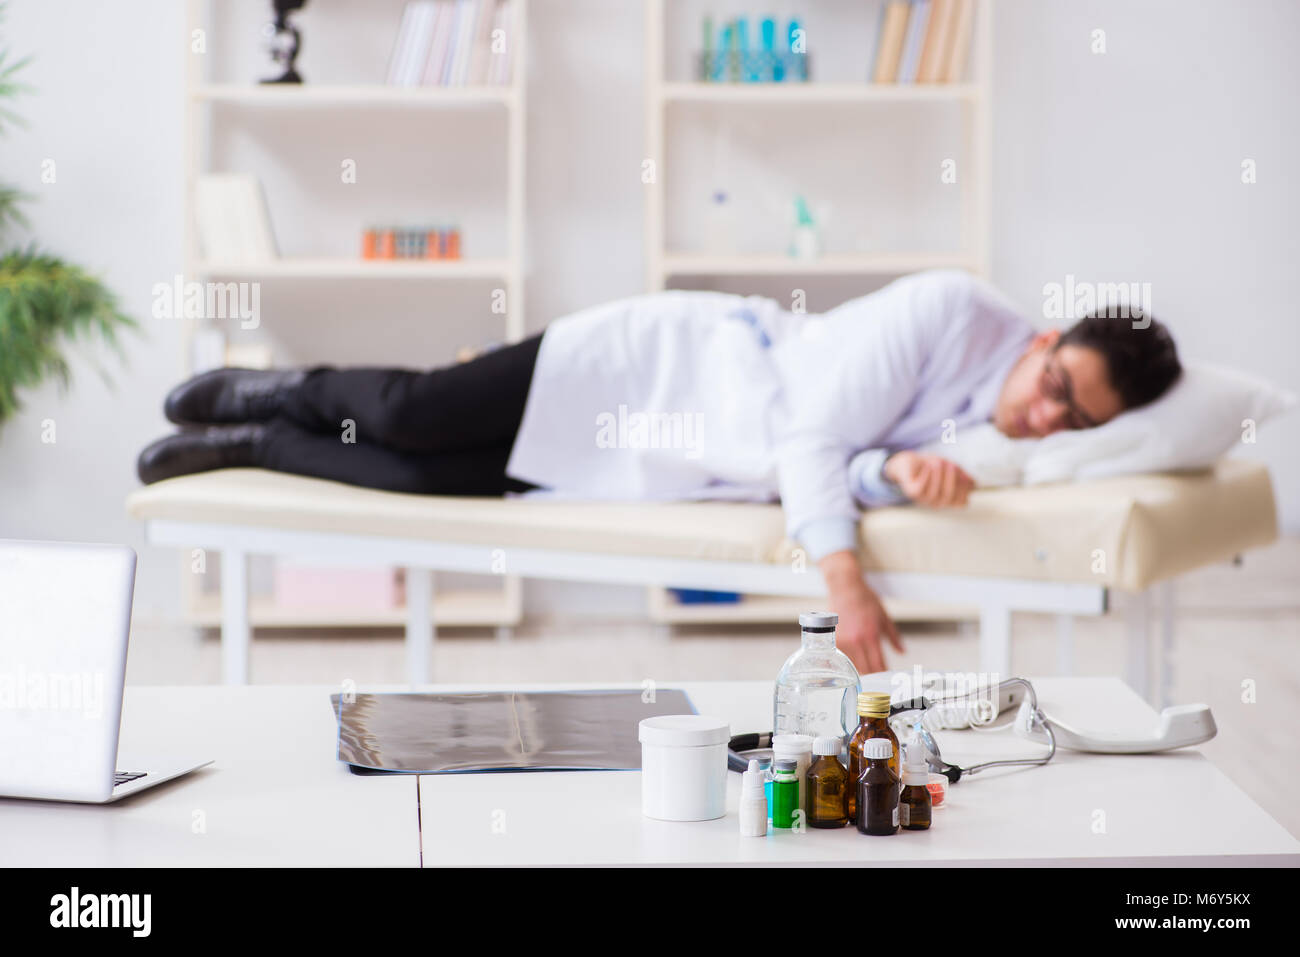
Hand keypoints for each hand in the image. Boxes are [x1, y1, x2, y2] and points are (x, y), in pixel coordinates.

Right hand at [818, 551, 902, 673]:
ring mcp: (843, 641)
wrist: (845, 588)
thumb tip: (902, 651)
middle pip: (865, 669)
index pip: (878, 664)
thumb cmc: (865, 599)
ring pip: (852, 665)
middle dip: (872, 673)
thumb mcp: (884, 616)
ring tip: (865, 666)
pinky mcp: (833, 639)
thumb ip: (894, 637)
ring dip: (860, 668)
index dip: (883, 673)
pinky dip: (848, 660)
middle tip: (877, 674)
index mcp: (871, 636)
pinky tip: (852, 658)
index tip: (887, 677)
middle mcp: (856, 641)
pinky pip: (842, 657)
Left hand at [883, 450, 973, 507]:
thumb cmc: (932, 465)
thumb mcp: (950, 467)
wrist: (909, 461)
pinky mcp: (912, 492)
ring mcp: (923, 499)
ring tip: (938, 461)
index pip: (961, 503)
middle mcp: (937, 502)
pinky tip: (927, 466)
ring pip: (934, 493)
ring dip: (938, 475)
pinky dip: (926, 476)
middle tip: (950, 464)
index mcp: (948, 499)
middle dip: (951, 479)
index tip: (963, 474)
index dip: (964, 490)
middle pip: (949, 497)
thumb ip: (961, 475)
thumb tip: (973, 483)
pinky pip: (921, 487)